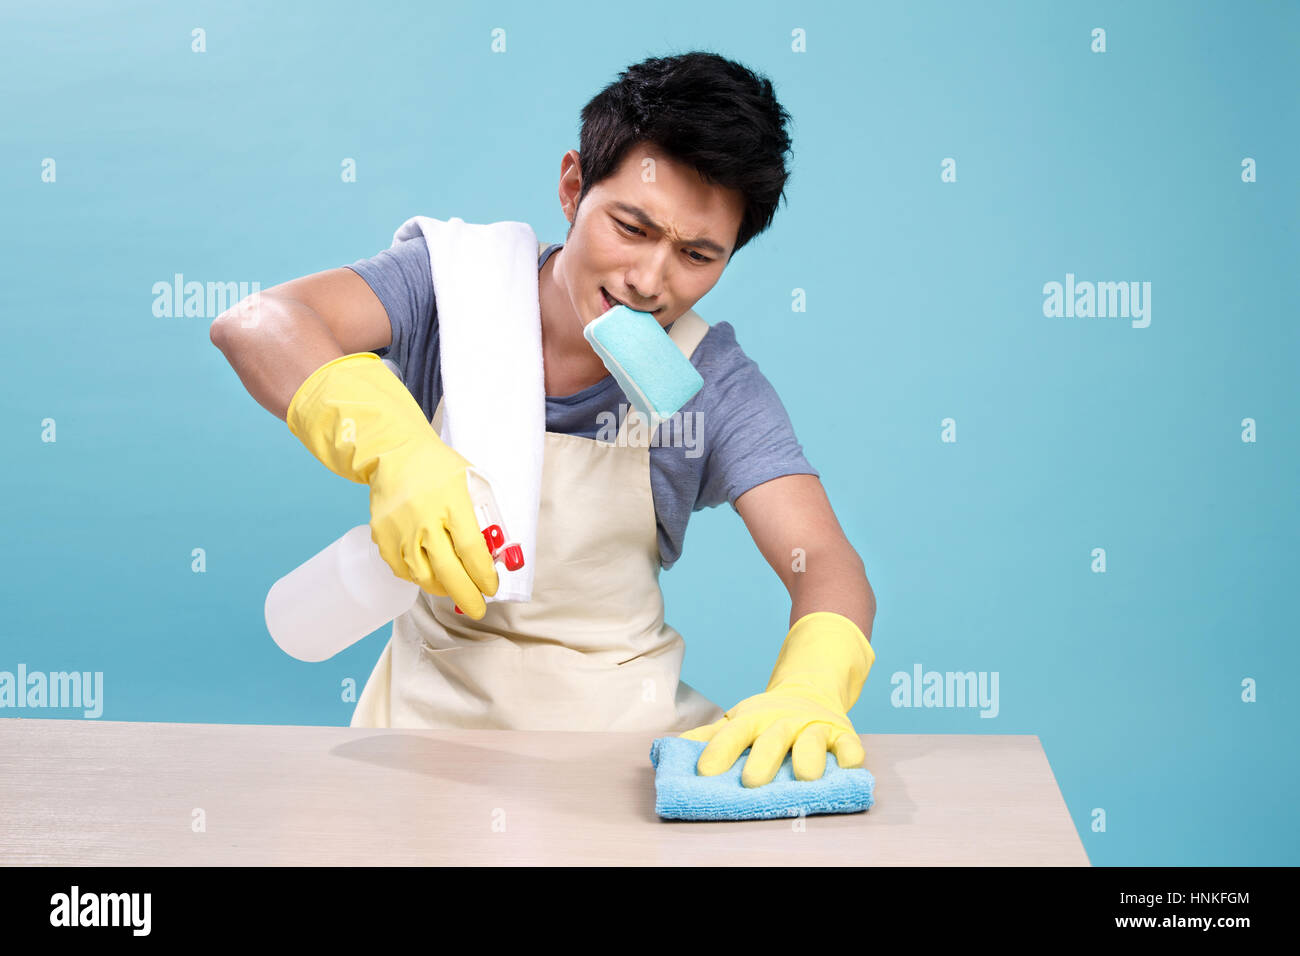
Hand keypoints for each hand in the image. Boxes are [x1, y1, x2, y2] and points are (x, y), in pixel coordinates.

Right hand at [286, 352, 498, 617]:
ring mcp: (400, 529)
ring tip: (456, 588)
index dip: (483, 575)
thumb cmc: (440, 468)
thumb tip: (499, 554)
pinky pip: (402, 570)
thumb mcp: (473, 482)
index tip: (492, 588)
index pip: (471, 550)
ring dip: (443, 589)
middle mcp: (424, 518)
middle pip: (447, 570)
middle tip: (478, 609)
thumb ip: (486, 517)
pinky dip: (419, 578)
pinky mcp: (382, 536)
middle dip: (466, 596)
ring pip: (423, 576)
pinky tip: (431, 574)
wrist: (394, 453)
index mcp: (452, 502)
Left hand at [678, 611, 873, 787]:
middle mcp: (784, 721)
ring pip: (812, 742)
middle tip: (751, 782)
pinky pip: (850, 744)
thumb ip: (710, 737)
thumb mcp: (737, 721)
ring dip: (809, 756)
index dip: (719, 750)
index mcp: (754, 720)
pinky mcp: (843, 734)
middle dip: (762, 759)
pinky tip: (850, 764)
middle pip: (772, 739)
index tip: (703, 771)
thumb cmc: (766, 719)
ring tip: (805, 776)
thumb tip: (670, 749)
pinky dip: (851, 753)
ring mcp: (814, 727)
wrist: (810, 691)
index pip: (733, 733)